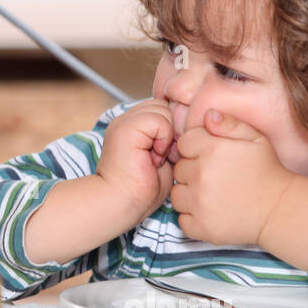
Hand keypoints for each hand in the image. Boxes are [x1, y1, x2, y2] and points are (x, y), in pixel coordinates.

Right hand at [95, 98, 177, 230]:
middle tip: (164, 156)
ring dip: (168, 135)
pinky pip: (160, 120)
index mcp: (133, 125)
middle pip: (165, 105)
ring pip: (163, 110)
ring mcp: (124, 120)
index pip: (164, 107)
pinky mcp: (126, 127)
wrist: (121, 203)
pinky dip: (164, 139)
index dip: (173, 128)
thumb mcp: (164, 158)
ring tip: (157, 158)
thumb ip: (170, 137)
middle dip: (172, 129)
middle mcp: (126, 118)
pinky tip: (155, 157)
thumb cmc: (142, 189)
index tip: (168, 155)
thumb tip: (186, 124)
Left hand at [170, 109, 296, 245]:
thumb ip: (229, 123)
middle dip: (192, 170)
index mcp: (212, 150)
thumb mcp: (255, 138)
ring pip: (177, 194)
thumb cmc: (268, 171)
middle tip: (215, 176)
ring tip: (211, 194)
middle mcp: (201, 176)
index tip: (210, 155)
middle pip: (179, 168)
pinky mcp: (200, 226)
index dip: (196, 148)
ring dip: (189, 193)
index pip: (184, 142)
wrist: (280, 209)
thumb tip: (207, 115)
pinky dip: (192, 216)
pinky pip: (182, 218)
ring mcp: (199, 203)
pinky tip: (210, 211)